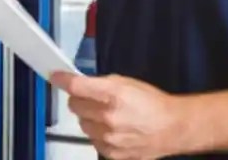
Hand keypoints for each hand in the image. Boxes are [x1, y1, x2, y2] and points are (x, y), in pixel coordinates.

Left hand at [52, 72, 184, 159]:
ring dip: (90, 118)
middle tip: (93, 99)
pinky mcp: (111, 153)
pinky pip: (93, 140)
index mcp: (113, 94)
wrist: (172, 128)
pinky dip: (99, 134)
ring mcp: (109, 138)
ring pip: (82, 124)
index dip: (62, 80)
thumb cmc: (153, 103)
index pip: (76, 87)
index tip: (55, 76)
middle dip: (80, 100)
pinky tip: (113, 129)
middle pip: (74, 106)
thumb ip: (102, 83)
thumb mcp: (128, 83)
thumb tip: (80, 83)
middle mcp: (108, 117)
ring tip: (108, 116)